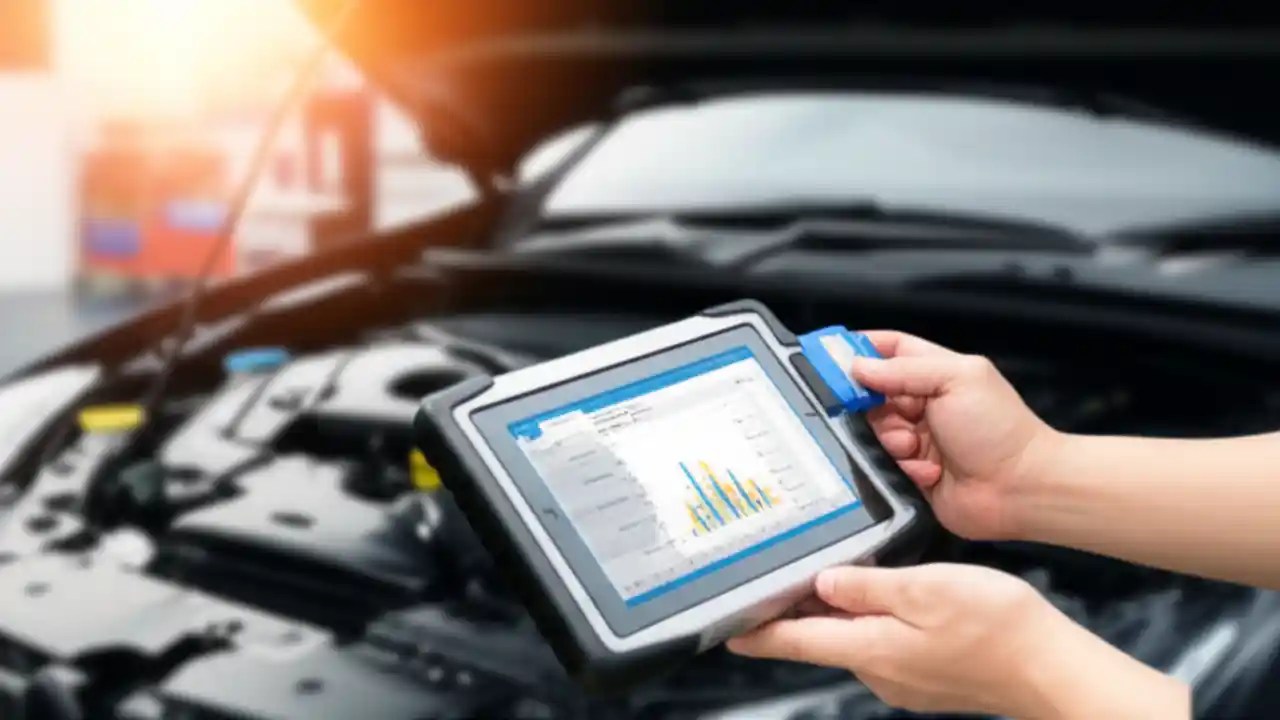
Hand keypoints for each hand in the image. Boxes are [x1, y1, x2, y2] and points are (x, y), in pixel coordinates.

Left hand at [728, 564, 1189, 718]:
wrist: (1052, 670)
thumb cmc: (995, 627)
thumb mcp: (924, 588)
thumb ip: (867, 584)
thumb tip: (821, 583)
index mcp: (869, 647)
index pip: (794, 641)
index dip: (756, 632)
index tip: (724, 627)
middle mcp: (879, 670)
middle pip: (820, 638)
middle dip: (796, 611)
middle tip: (774, 580)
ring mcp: (904, 678)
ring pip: (852, 638)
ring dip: (835, 610)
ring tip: (823, 575)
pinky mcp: (927, 677)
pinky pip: (882, 644)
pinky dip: (869, 619)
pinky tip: (880, 594)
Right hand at [851, 331, 1058, 539]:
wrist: (1022, 489)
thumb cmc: (1002, 431)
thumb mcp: (956, 380)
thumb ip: (904, 370)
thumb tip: (859, 366)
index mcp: (936, 374)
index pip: (888, 350)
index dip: (860, 349)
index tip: (830, 355)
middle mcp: (924, 405)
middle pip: (871, 395)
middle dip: (870, 405)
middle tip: (889, 414)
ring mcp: (917, 440)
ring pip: (873, 433)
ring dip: (890, 440)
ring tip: (915, 447)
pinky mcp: (911, 474)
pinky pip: (883, 467)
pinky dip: (902, 468)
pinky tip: (928, 471)